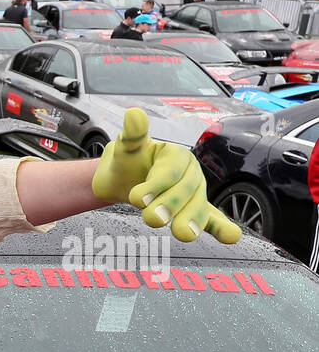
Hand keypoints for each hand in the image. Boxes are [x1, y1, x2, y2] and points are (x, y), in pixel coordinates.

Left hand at [91, 107, 239, 243]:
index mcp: (176, 154)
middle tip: (151, 219)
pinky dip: (220, 228)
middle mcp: (190, 172)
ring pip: (196, 206)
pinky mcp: (193, 209)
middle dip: (169, 206)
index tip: (136, 198)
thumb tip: (133, 114)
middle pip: (183, 191)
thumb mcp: (125, 149)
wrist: (121, 181)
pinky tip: (231, 237)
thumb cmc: (125, 163)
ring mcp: (194, 192)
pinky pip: (210, 218)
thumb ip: (132, 135)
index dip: (154, 185)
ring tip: (184, 234)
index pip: (168, 172)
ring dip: (192, 220)